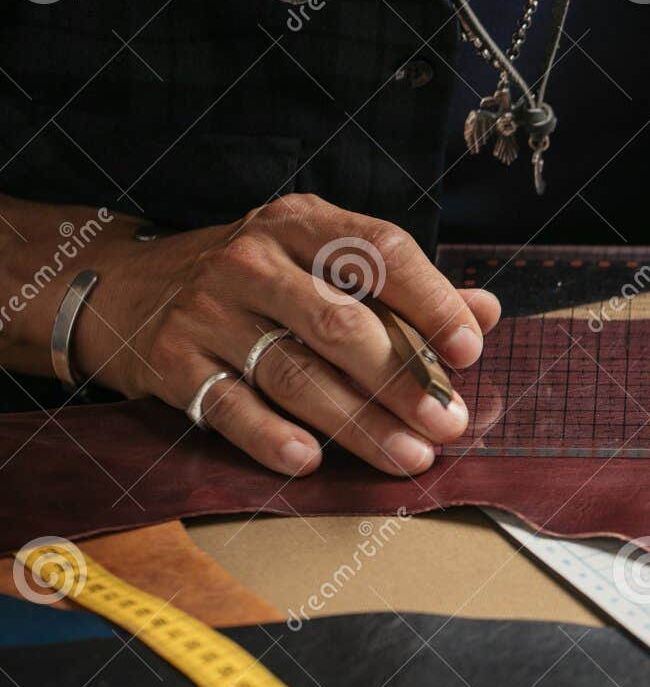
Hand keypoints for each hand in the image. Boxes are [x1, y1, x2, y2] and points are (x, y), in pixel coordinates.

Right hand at [75, 194, 500, 475]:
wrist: (127, 287)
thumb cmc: (258, 281)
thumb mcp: (323, 261)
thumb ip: (404, 289)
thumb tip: (484, 312)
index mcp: (302, 225)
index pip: (378, 251)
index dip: (429, 300)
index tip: (468, 348)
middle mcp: (252, 261)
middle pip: (341, 324)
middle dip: (402, 379)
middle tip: (448, 422)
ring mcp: (208, 311)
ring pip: (295, 374)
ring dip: (359, 423)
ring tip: (410, 456)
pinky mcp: (175, 362)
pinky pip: (231, 407)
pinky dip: (272, 438)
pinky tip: (311, 461)